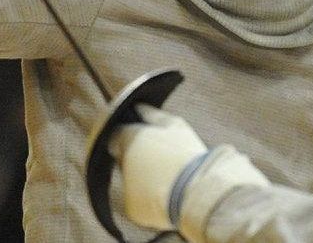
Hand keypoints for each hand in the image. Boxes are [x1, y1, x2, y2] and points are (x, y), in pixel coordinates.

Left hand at [110, 105, 208, 231]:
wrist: (197, 191)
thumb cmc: (188, 154)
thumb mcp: (175, 126)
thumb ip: (152, 114)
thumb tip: (138, 106)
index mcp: (130, 138)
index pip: (116, 135)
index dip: (130, 138)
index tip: (145, 142)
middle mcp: (122, 162)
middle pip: (123, 158)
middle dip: (138, 159)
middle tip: (162, 161)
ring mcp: (126, 186)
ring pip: (132, 181)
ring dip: (144, 179)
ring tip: (169, 180)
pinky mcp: (131, 207)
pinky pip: (138, 201)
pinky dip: (148, 199)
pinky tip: (167, 195)